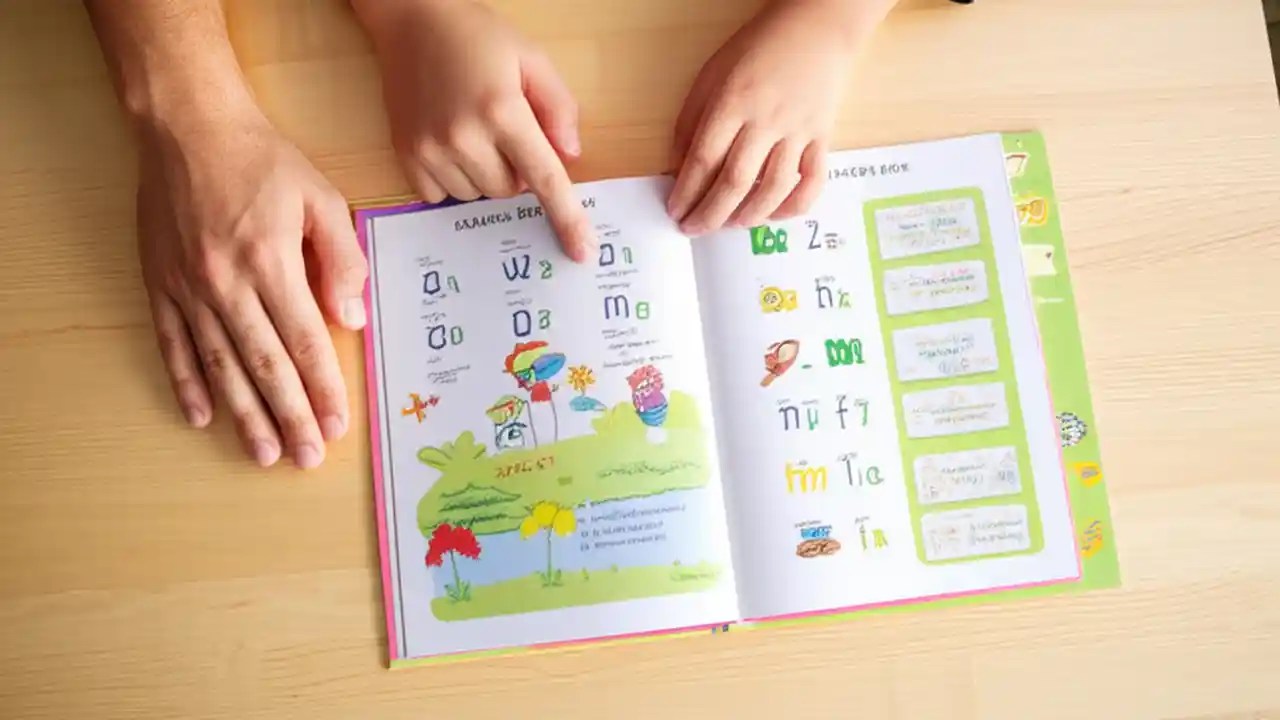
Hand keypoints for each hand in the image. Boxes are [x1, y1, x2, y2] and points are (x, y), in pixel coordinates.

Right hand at [136, 113, 366, 468]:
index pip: (304, 342)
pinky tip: (202, 416)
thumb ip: (342, 260)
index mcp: (271, 263)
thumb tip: (352, 319)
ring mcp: (189, 287)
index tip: (337, 424)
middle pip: (264, 365)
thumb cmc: (263, 160)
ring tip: (265, 453)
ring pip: (220, 365)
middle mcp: (227, 283)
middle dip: (289, 416)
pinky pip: (174, 344)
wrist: (188, 127)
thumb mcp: (322, 198)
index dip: (322, 388)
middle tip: (307, 457)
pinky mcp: (161, 284)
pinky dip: (187, 383)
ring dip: (244, 414)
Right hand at [359, 0, 595, 261]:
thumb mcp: (532, 60)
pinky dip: (454, 180)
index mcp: (502, 111)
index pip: (544, 178)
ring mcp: (430, 149)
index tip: (582, 252)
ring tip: (473, 131)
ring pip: (477, 196)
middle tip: (505, 133)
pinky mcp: (406, 155)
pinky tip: (450, 144)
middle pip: (510, 191)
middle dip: (517, 171)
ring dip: (486, 175)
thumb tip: (570, 157)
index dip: (567, 218)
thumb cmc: (477, 37)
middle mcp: (463, 136)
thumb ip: (559, 109)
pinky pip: (440, 197)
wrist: (411, 18)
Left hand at [668, 0, 862, 234]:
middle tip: (694, 229)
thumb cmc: (759, 48)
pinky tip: (774, 214)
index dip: (686, 192)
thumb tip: (679, 166)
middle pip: (734, 181)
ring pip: (773, 187)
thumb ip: (693, 119)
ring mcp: (798, 131)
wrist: (818, 27)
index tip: (675, 211)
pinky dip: (793, 206)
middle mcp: (766, 120)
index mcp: (733, 101)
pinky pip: (812, 182)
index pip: (704, 159)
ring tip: (730, 225)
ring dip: (748, 215)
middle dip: (710, 214)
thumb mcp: (712, 73)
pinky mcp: (823, 137)